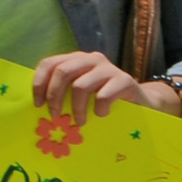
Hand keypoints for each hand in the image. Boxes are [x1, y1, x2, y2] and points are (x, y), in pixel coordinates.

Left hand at [34, 51, 168, 121]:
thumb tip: (38, 108)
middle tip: (56, 115)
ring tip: (80, 122)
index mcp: (77, 60)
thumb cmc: (105, 101)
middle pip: (63, 72)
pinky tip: (102, 115)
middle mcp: (92, 59)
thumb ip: (64, 93)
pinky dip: (99, 109)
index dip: (39, 83)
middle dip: (54, 96)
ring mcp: (109, 69)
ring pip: (81, 86)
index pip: (50, 63)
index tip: (38, 104)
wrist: (143, 102)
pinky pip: (103, 95)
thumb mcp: (82, 94)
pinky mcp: (125, 80)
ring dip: (76, 108)